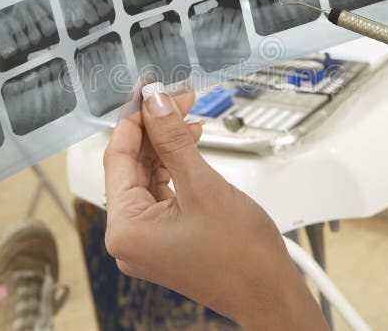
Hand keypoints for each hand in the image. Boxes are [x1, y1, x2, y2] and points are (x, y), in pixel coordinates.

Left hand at [103, 83, 328, 329]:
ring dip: (165, 145)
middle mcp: (129, 238)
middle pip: (131, 166)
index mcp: (125, 229)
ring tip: (186, 116)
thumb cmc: (242, 258)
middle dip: (154, 129)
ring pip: (147, 176)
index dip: (135, 120)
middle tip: (177, 99)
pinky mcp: (164, 239)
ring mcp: (146, 240)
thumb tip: (155, 105)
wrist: (270, 293)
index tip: (150, 93)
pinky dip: (173, 166)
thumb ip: (173, 140)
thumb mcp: (204, 186)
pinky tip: (187, 145)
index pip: (117, 158)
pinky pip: (160, 192)